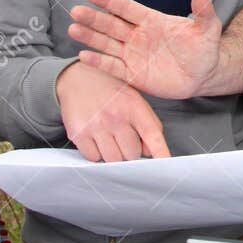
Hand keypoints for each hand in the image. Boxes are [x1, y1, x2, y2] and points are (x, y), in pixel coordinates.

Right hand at [54, 61, 169, 161]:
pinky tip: (94, 137)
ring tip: (108, 137)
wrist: (76, 78)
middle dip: (129, 150)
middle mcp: (115, 115)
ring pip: (113, 159)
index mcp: (133, 105)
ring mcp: (96, 125)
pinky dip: (95, 152)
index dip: (161, 152)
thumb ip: (147, 123)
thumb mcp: (133, 99)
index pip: (152, 134)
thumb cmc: (109, 90)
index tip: (166, 164)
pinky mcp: (78, 133)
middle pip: (132, 154)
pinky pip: (93, 157)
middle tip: (122, 137)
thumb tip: (150, 151)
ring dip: (113, 153)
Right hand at [69, 0, 221, 99]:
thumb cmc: (203, 49)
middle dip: (94, 18)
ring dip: (90, 37)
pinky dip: (99, 62)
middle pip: (111, 25)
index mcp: (151, 21)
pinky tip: (84, 55)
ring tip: (73, 29)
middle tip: (76, 11)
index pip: (127, 8)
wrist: (203, 75)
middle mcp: (138, 36)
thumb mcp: (207, 29)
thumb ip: (203, 12)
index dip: (110, 1)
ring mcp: (133, 54)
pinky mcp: (133, 74)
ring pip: (107, 44)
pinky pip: (113, 67)